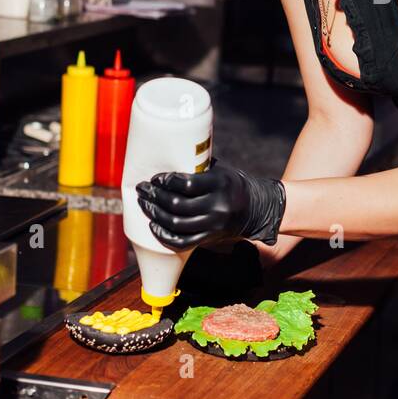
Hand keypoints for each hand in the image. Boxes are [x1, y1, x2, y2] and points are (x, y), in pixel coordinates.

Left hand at [136, 159, 286, 249]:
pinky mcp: (210, 238)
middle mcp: (217, 205)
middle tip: (143, 190)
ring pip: (176, 223)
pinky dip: (164, 235)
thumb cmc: (230, 183)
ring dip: (155, 214)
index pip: (187, 184)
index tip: (155, 178)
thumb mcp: (220, 170)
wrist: (254, 208)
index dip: (167, 181)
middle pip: (177, 205)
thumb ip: (198, 167)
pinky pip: (182, 241)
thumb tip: (168, 157)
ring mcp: (213, 224)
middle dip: (155, 197)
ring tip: (145, 205)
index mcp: (220, 183)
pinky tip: (154, 226)